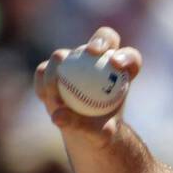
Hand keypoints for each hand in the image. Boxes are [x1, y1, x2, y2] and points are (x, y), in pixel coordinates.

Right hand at [35, 25, 141, 146]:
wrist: (85, 132)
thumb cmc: (101, 133)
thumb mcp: (97, 134)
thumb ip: (82, 125)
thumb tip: (57, 115)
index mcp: (122, 74)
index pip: (130, 57)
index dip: (126, 56)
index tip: (116, 64)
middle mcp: (100, 61)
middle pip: (105, 38)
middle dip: (100, 40)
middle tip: (91, 53)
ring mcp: (76, 62)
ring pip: (63, 55)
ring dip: (57, 70)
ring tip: (56, 95)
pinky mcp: (55, 69)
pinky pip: (44, 70)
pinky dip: (42, 83)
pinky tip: (44, 98)